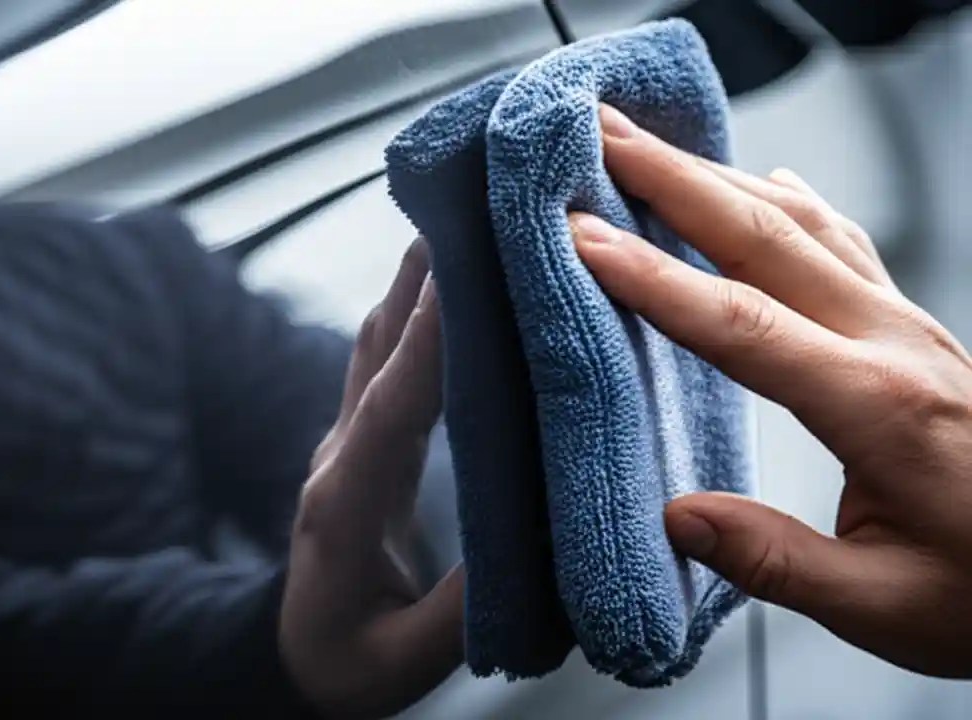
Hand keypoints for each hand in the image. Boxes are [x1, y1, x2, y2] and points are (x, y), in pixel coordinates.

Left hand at [280, 239, 464, 717]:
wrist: (289, 657)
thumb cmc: (342, 663)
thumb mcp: (402, 658)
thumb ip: (463, 609)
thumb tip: (542, 547)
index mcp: (344, 506)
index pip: (388, 410)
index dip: (426, 340)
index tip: (462, 271)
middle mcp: (338, 455)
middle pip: (378, 347)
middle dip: (423, 273)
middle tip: (477, 199)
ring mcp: (344, 439)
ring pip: (380, 339)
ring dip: (419, 276)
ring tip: (473, 212)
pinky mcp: (362, 436)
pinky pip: (387, 357)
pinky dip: (419, 309)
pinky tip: (452, 276)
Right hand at [569, 104, 971, 677]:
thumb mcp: (882, 606)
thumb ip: (774, 560)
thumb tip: (677, 518)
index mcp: (879, 407)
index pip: (744, 325)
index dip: (655, 278)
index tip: (586, 237)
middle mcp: (894, 344)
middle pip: (767, 237)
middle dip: (676, 180)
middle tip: (604, 137)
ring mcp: (908, 326)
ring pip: (803, 224)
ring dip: (722, 177)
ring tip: (655, 148)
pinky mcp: (912, 330)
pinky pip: (842, 240)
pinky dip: (790, 200)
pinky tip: (767, 180)